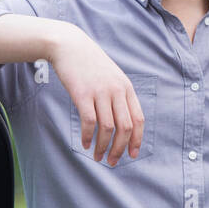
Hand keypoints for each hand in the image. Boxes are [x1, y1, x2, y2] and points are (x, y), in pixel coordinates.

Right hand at [48, 24, 144, 165]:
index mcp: (127, 88)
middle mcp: (117, 91)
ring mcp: (100, 92)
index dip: (137, 140)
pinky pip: (89, 121)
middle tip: (112, 161)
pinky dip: (88, 136)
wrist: (69, 46)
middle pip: (125, 127)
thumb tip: (121, 123)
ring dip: (103, 146)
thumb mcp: (111, 77)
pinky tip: (85, 144)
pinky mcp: (82, 94)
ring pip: (108, 128)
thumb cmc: (90, 64)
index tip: (132, 155)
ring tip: (98, 157)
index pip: (138, 119)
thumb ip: (118, 96)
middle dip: (120, 149)